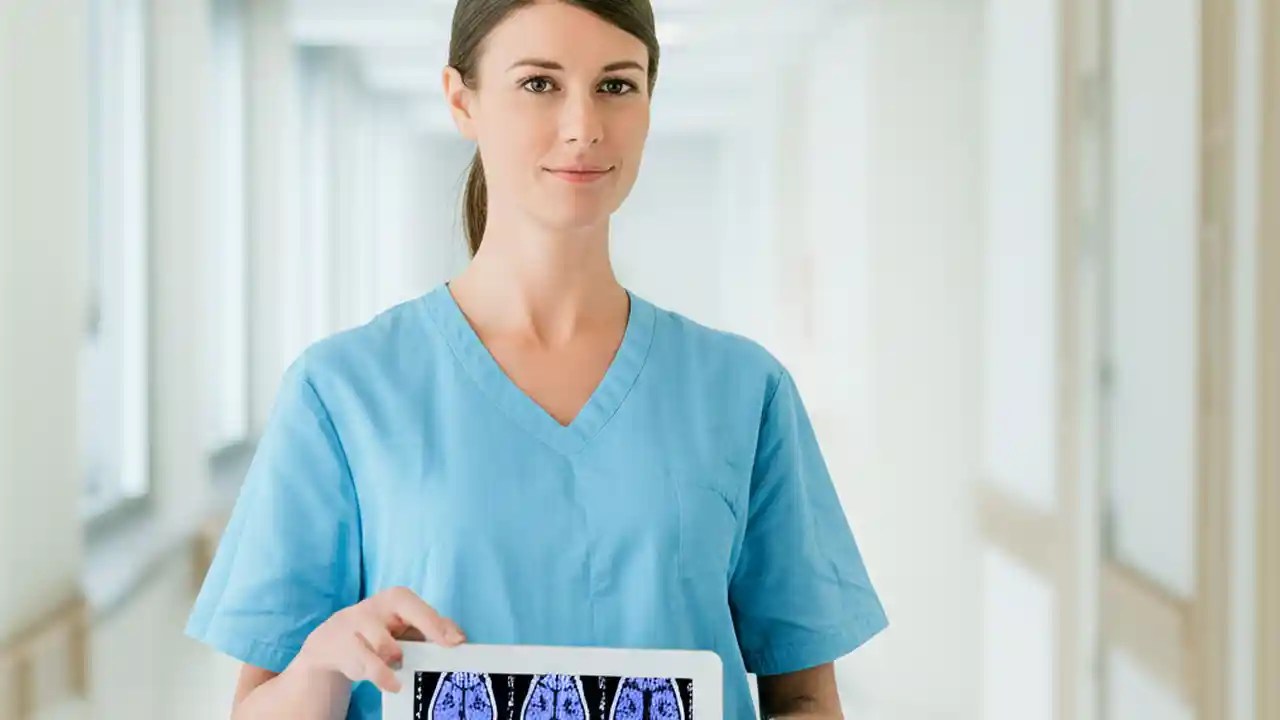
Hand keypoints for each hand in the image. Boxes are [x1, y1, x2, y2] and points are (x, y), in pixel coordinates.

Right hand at [294, 586, 465, 692]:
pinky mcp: (346, 647)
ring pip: (386, 647)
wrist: (333, 641)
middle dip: (425, 629)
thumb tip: (458, 637)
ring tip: (400, 665)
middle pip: (407, 611)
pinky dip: (384, 677)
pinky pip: (371, 666)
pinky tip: (393, 684)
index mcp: (396, 598)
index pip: (420, 609)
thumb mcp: (405, 625)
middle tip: (441, 647)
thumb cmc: (380, 630)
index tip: (456, 642)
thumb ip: (432, 627)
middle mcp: (376, 607)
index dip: (438, 625)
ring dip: (397, 659)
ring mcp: (358, 625)